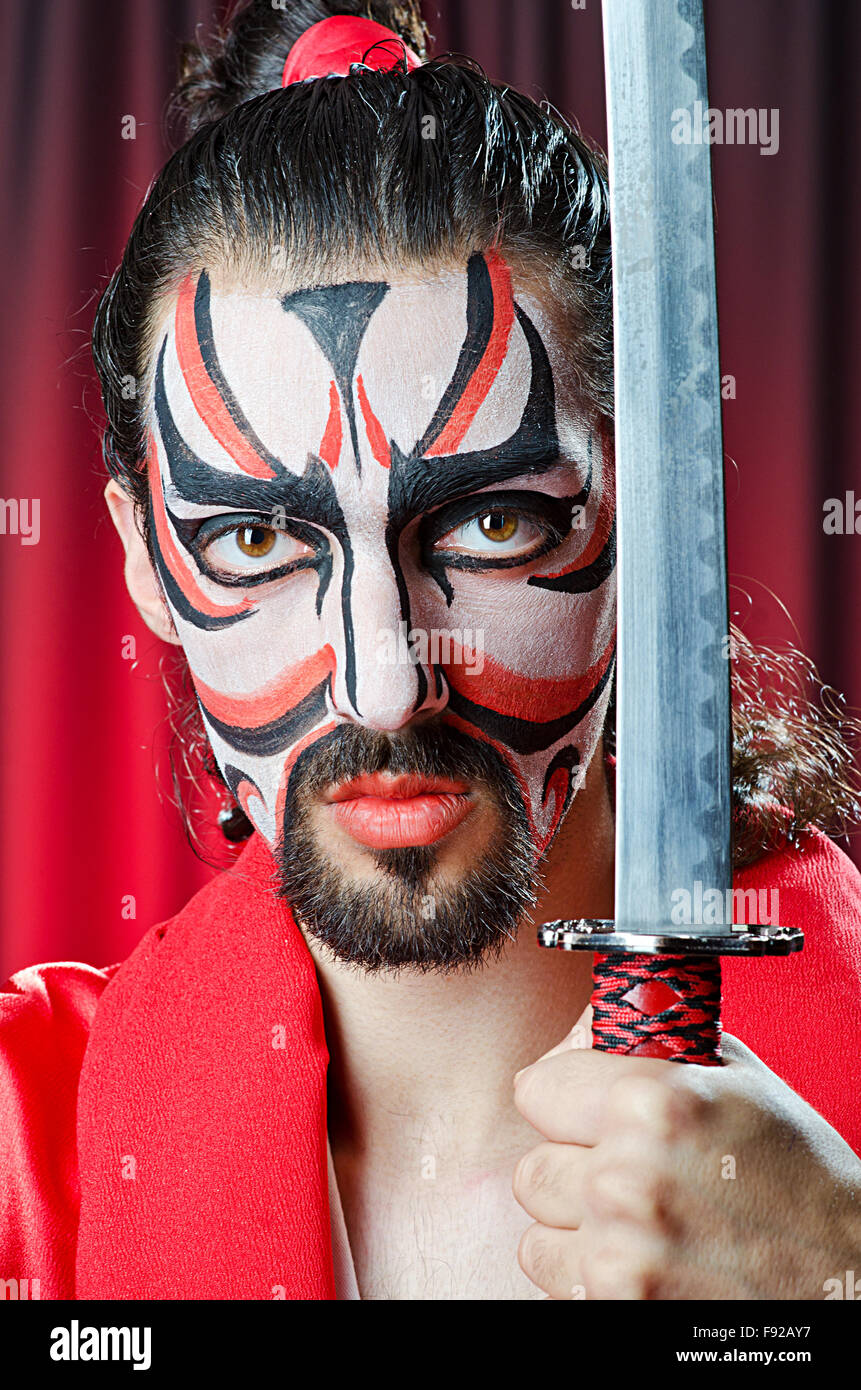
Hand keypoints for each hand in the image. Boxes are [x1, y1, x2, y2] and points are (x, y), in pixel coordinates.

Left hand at [512, 1031, 860, 1299]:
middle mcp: (629, 1174)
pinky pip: (545, 1265)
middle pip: (534, 1159)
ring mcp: (619, 1247)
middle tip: (635, 1169)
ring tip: (640, 1213)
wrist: (847, 1282)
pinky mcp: (616, 1302)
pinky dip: (578, 1262)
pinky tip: (638, 1252)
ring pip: (538, 1213)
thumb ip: (650, 1040)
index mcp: (655, 1102)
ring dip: (575, 1214)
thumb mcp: (739, 1080)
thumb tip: (579, 1027)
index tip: (593, 1108)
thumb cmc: (799, 1180)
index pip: (537, 1088)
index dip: (568, 1097)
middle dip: (576, 1160)